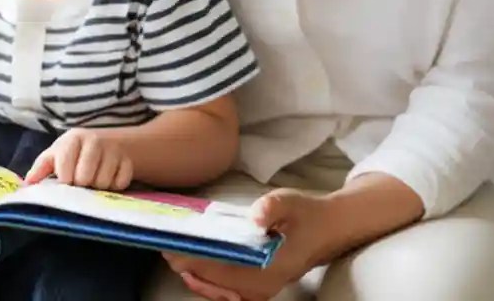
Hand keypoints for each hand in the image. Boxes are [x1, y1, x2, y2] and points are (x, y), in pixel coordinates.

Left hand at [24, 127, 133, 189]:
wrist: (108, 143)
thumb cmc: (74, 153)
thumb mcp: (55, 155)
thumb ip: (41, 168)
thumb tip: (26, 184)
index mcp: (72, 139)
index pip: (66, 170)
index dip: (65, 181)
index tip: (65, 182)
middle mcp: (94, 141)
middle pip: (85, 178)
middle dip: (82, 185)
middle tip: (81, 182)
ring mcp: (114, 150)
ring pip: (103, 183)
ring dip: (98, 188)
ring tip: (94, 181)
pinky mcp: (128, 161)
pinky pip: (120, 184)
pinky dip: (114, 187)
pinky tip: (109, 179)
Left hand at [162, 188, 336, 300]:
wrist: (328, 229)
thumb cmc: (306, 214)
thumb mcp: (289, 202)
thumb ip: (271, 208)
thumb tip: (256, 217)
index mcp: (271, 268)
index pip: (223, 270)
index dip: (194, 260)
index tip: (171, 247)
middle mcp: (264, 286)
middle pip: (216, 285)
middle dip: (188, 267)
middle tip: (165, 249)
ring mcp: (262, 291)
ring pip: (220, 292)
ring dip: (196, 276)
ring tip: (175, 258)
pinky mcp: (259, 288)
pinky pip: (228, 292)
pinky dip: (208, 282)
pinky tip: (194, 269)